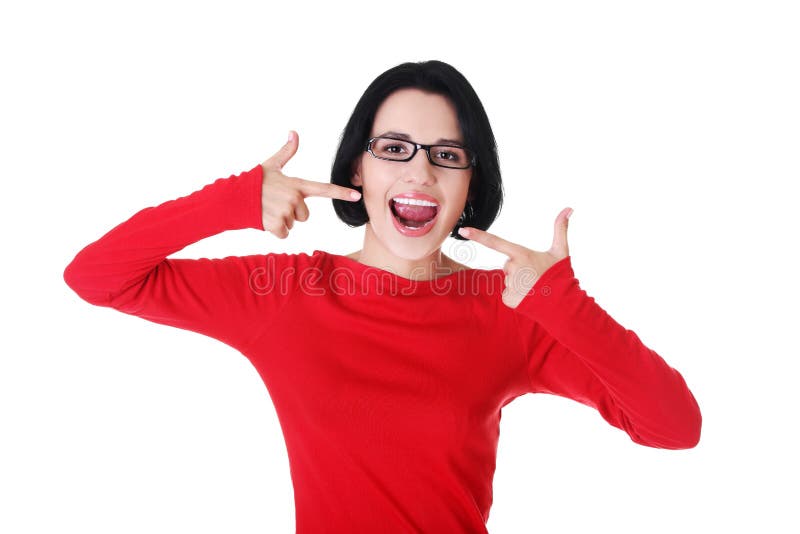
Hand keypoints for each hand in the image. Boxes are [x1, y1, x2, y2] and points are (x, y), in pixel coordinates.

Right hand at [260, 130, 361, 238]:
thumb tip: (294, 132)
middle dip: (292, 213)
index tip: (357, 196)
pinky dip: (275, 230)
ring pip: (293, 224)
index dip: (341, 192)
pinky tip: (265, 219)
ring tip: (268, 209)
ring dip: (281, 220)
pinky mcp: (276, 225)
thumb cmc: (254, 181)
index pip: (323, 189)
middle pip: (305, 216)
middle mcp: (294, 198)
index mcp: (296, 184)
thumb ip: (286, 152)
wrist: (234, 197)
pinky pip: (284, 234)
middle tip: (276, 204)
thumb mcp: (271, 165)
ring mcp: (286, 212)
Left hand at [458, 207, 572, 308]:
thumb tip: (569, 208)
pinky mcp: (508, 298)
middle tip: (535, 275)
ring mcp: (509, 284)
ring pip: (508, 280)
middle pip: (508, 265)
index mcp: (521, 254)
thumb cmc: (560, 275)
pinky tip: (528, 296)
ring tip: (534, 286)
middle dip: (519, 269)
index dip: (478, 236)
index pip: (495, 242)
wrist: (562, 303)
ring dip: (519, 282)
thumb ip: (560, 229)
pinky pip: (507, 293)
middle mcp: (512, 269)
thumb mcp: (561, 251)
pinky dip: (517, 295)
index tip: (463, 230)